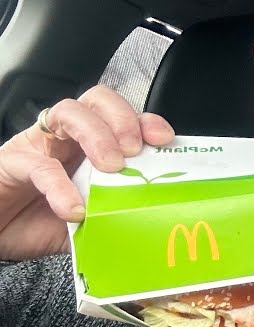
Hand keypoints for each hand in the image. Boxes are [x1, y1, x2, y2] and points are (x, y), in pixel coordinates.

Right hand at [0, 85, 172, 260]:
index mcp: (91, 145)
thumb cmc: (40, 223)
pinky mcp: (11, 161)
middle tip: (133, 150)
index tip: (164, 138)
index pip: (122, 117)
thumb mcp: (90, 222)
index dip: (145, 121)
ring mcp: (37, 143)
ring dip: (96, 134)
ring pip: (69, 112)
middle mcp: (66, 136)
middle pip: (98, 101)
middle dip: (123, 118)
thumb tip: (153, 225)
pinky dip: (60, 186)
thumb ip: (116, 216)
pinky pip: (39, 165)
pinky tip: (74, 208)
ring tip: (112, 167)